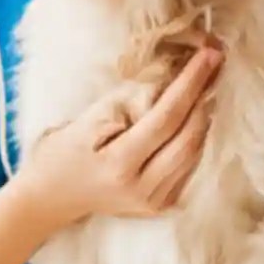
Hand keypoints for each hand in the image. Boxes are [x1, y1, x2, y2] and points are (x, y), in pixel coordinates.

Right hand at [14, 46, 223, 230]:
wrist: (50, 197)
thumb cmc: (61, 154)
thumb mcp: (84, 120)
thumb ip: (125, 104)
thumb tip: (165, 87)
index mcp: (118, 165)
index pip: (165, 119)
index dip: (189, 85)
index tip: (207, 56)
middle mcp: (141, 189)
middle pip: (187, 139)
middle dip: (203, 98)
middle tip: (213, 65)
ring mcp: (152, 202)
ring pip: (193, 154)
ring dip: (203, 118)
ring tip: (206, 85)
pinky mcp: (159, 206)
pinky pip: (188, 168)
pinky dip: (194, 139)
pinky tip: (193, 117)